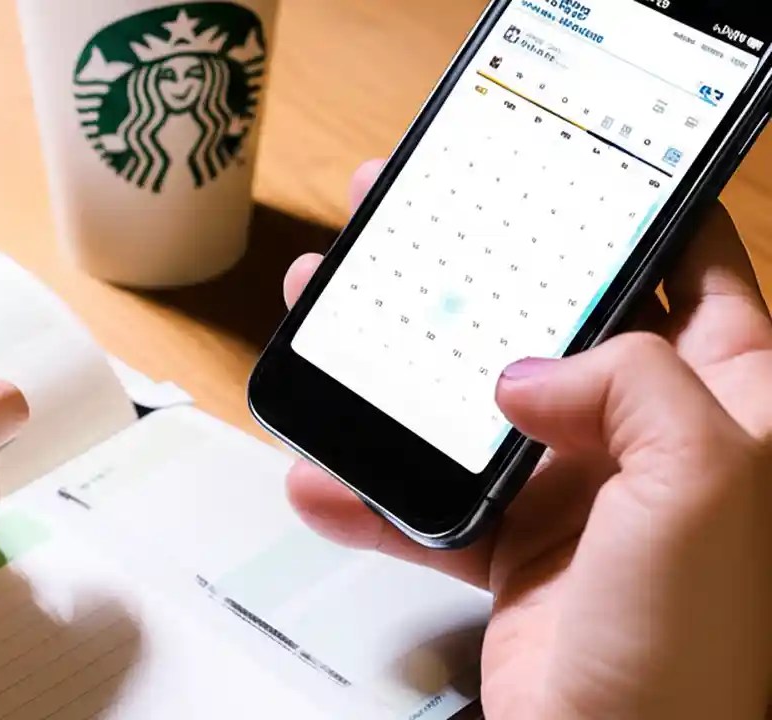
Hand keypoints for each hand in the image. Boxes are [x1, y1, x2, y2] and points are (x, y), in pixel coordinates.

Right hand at [283, 161, 771, 718]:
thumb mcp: (701, 486)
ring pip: (476, 401)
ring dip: (401, 371)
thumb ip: (634, 383)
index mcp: (726, 406)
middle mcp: (648, 438)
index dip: (638, 217)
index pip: (693, 274)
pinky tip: (325, 476)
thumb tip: (531, 371)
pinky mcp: (513, 542)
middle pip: (556, 323)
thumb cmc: (693, 653)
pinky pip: (431, 495)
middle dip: (483, 271)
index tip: (570, 173)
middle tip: (414, 224)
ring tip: (334, 326)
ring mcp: (575, 489)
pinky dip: (373, 488)